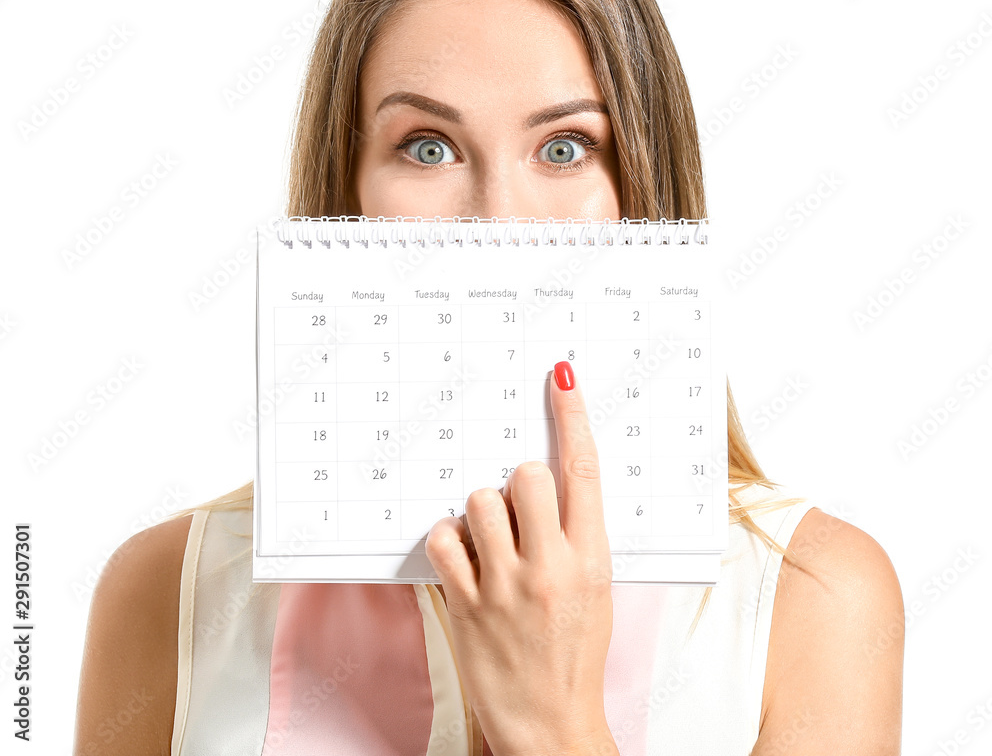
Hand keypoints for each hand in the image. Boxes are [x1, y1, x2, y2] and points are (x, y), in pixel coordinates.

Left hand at [425, 361, 616, 755]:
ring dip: (481, 511)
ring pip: (480, 501)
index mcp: (590, 559)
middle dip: (518, 481)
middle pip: (525, 475)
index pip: (583, 471)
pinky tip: (462, 557)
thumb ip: (575, 535)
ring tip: (490, 540)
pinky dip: (448, 541)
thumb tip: (548, 484)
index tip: (561, 379)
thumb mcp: (595, 590)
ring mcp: (504, 586)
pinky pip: (444, 541)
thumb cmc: (575, 655)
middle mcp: (549, 566)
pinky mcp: (466, 604)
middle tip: (517, 509)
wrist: (552, 725)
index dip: (572, 417)